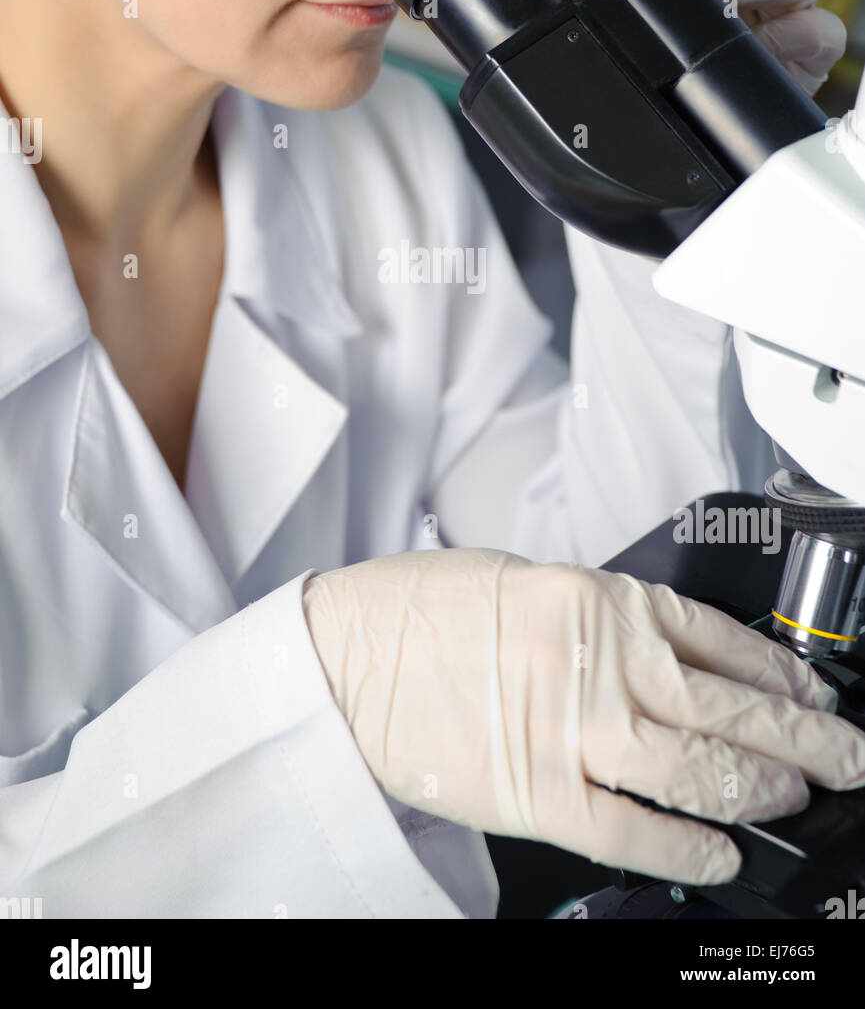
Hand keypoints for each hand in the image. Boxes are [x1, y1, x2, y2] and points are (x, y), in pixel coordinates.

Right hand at [302, 547, 864, 884]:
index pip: (721, 637)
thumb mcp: (529, 581)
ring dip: (760, 789)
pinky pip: (635, 831)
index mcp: (599, 599)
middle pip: (731, 708)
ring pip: (699, 769)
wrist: (345, 653)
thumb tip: (669, 659)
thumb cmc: (422, 611)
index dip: (779, 671)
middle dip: (804, 737)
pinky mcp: (538, 795)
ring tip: (798, 798)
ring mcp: (573, 732)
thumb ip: (604, 621)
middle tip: (846, 755)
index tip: (809, 691)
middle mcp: (600, 662)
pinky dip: (687, 848)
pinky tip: (720, 854)